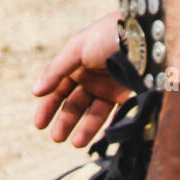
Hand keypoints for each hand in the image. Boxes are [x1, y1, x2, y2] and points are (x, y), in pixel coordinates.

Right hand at [33, 11, 131, 147]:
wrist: (144, 35)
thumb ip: (56, 71)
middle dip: (65, 121)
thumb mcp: (76, 49)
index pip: (59, 89)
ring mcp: (109, 87)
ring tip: (75, 143)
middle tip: (57, 138)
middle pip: (75, 104)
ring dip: (83, 128)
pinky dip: (106, 129)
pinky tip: (97, 140)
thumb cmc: (107, 36)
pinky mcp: (126, 96)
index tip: (39, 125)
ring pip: (93, 113)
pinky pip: (114, 116)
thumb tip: (36, 92)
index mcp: (77, 63)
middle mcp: (92, 77)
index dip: (49, 106)